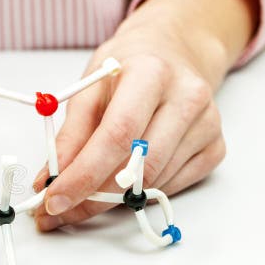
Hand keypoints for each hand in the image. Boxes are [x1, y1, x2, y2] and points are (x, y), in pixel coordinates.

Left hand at [33, 0, 257, 230]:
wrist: (173, 51)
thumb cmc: (126, 67)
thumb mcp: (88, 88)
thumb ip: (69, 135)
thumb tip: (48, 181)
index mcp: (151, 73)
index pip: (116, 136)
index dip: (83, 175)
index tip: (53, 201)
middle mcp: (187, 97)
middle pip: (138, 167)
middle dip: (91, 198)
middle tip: (57, 212)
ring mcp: (208, 124)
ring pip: (153, 183)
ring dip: (111, 200)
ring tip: (81, 197)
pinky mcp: (215, 147)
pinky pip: (171, 186)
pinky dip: (138, 192)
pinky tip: (121, 181)